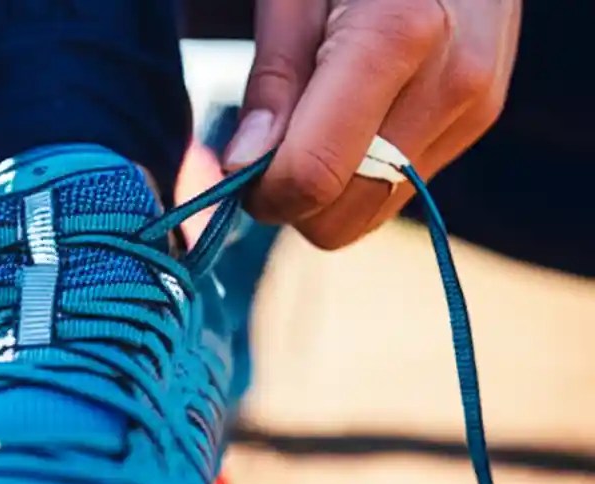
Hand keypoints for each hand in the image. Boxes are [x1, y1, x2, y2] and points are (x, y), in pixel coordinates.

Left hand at [224, 0, 520, 248]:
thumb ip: (273, 78)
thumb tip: (243, 166)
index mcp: (395, 35)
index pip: (316, 173)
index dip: (263, 192)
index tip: (238, 171)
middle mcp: (450, 80)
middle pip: (347, 211)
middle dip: (295, 200)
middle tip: (269, 150)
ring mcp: (475, 105)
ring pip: (375, 210)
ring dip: (330, 192)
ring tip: (315, 124)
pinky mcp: (481, 118)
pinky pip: (403, 188)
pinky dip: (363, 174)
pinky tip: (354, 120)